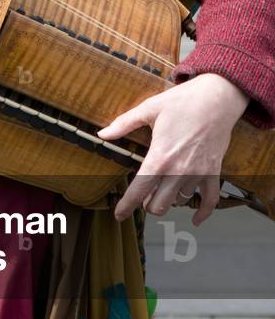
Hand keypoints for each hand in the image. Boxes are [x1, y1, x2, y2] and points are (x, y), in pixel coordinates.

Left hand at [97, 73, 249, 225]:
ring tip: (162, 192)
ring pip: (180, 203)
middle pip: (159, 205)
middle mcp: (179, 170)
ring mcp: (198, 173)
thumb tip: (102, 134)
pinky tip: (196, 219)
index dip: (126, 205)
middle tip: (142, 197)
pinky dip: (203, 212)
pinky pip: (210, 200)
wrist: (217, 98)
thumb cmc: (182, 101)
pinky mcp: (214, 171)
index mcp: (160, 157)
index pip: (139, 190)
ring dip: (169, 201)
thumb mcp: (149, 108)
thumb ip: (124, 124)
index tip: (119, 215)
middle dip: (147, 204)